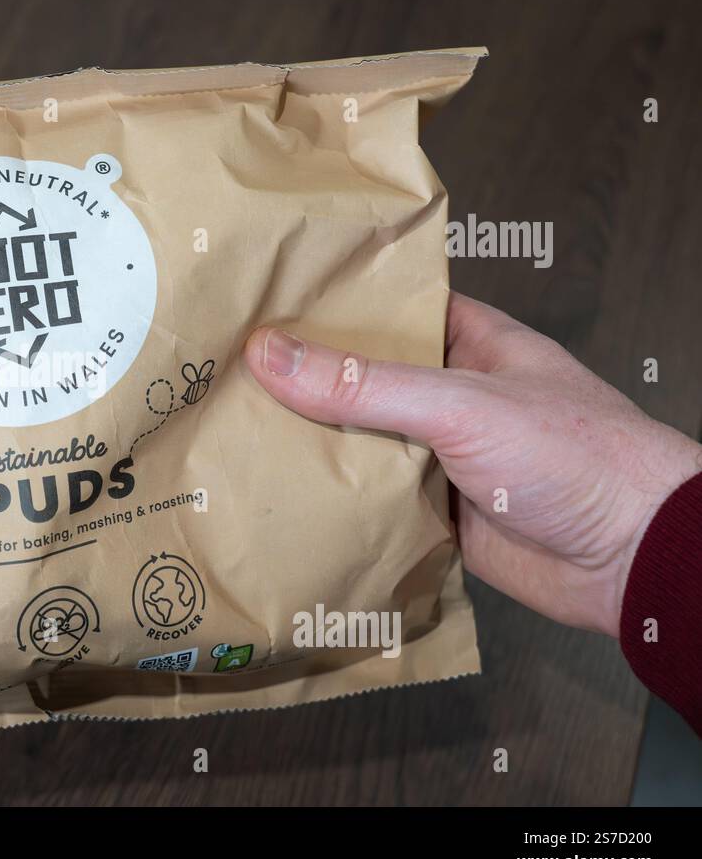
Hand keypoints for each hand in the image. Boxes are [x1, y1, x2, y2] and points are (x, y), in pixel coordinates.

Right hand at [243, 292, 701, 637]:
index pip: (389, 307)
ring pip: (361, 442)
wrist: (630, 560)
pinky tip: (275, 490)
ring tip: (232, 425)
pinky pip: (370, 500)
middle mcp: (451, 395)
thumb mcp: (461, 405)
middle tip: (227, 367)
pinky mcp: (433, 513)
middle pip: (364, 378)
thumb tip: (271, 355)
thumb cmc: (577, 458)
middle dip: (306, 378)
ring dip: (312, 442)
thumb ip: (365, 385)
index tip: (265, 297)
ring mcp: (441, 455)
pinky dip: (332, 499)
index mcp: (471, 342)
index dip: (331, 302)